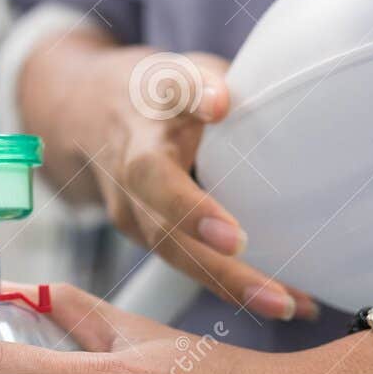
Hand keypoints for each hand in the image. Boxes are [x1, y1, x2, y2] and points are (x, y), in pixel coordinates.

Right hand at [53, 40, 313, 319]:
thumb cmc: (154, 94)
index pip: (169, 96)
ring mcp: (131, 208)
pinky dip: (236, 286)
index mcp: (150, 103)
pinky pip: (190, 265)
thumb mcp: (179, 70)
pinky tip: (290, 302)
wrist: (82, 119)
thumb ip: (205, 82)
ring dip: (226, 279)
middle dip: (196, 223)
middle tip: (239, 244)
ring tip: (284, 303)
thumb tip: (225, 102)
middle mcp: (131, 162)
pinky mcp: (145, 237)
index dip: (194, 98)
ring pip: (172, 248)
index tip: (219, 105)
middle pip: (158, 194)